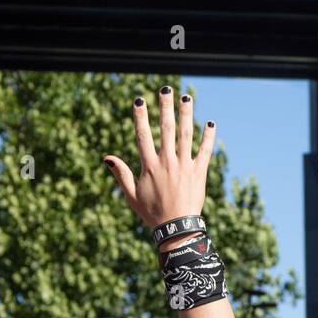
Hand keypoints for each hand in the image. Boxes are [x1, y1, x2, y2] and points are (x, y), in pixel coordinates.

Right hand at [104, 86, 215, 235]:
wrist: (176, 228)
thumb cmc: (151, 213)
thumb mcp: (131, 195)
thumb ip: (121, 174)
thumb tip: (107, 158)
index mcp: (149, 166)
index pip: (143, 135)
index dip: (141, 117)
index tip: (140, 100)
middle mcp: (167, 162)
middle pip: (166, 129)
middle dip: (165, 107)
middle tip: (166, 89)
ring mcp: (184, 166)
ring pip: (185, 135)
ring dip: (186, 115)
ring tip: (187, 98)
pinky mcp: (198, 172)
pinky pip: (204, 151)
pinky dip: (208, 137)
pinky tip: (210, 124)